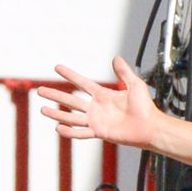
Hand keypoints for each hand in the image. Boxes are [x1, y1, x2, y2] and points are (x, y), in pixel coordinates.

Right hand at [38, 57, 162, 149]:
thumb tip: (116, 58)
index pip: (82, 83)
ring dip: (57, 114)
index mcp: (103, 95)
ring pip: (72, 117)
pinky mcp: (100, 132)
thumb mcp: (135, 85)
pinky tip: (58, 129)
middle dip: (55, 95)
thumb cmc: (146, 107)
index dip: (70, 75)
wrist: (151, 126)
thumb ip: (124, 72)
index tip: (57, 68)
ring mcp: (97, 121)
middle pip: (71, 100)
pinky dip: (70, 132)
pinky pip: (81, 132)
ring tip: (42, 109)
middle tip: (40, 91)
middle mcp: (97, 108)